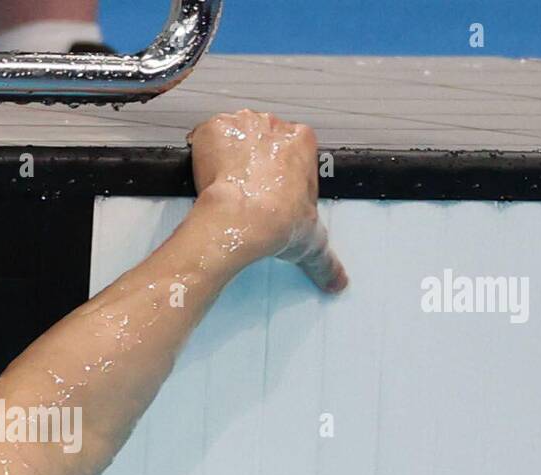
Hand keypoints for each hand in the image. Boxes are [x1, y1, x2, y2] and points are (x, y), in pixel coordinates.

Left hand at [187, 108, 347, 292]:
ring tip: (226, 186)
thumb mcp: (312, 243)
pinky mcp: (212, 130)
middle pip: (262, 140)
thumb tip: (338, 283)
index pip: (292, 153)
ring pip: (234, 136)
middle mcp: (272, 125)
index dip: (281, 176)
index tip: (273, 195)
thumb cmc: (277, 222)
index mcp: (302, 141)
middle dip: (254, 163)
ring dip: (229, 155)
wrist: (239, 219)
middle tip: (247, 193)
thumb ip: (326, 262)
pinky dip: (203, 153)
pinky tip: (208, 177)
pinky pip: (205, 137)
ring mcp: (241, 125)